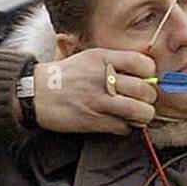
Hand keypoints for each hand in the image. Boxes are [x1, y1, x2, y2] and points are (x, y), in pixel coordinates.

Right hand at [29, 50, 157, 134]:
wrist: (35, 93)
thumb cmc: (64, 76)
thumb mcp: (88, 58)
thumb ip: (114, 62)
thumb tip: (144, 74)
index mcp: (103, 58)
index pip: (144, 63)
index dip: (151, 74)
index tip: (146, 80)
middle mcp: (104, 78)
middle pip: (145, 90)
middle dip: (149, 99)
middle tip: (143, 101)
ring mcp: (99, 100)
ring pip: (140, 111)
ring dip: (143, 116)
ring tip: (137, 115)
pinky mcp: (94, 120)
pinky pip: (124, 127)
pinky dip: (126, 127)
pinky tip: (119, 123)